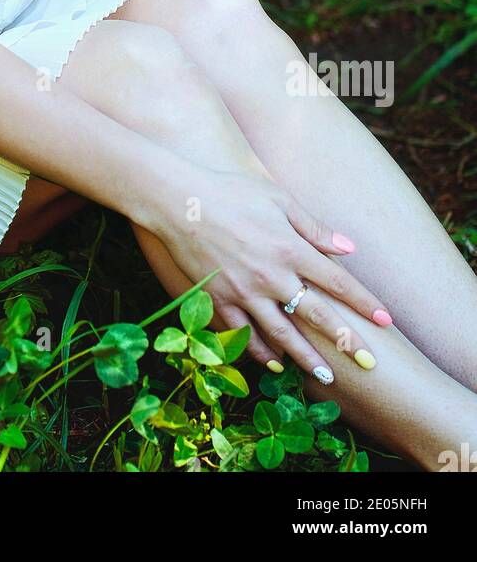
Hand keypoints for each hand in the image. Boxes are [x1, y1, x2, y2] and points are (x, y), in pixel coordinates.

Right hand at [152, 159, 388, 380]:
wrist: (180, 200)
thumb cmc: (231, 191)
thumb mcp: (278, 198)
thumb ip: (313, 227)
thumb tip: (348, 248)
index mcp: (289, 248)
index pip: (336, 281)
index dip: (363, 301)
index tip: (386, 319)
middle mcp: (271, 275)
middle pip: (317, 315)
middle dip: (347, 341)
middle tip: (370, 364)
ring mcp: (244, 291)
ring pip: (282, 334)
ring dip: (306, 357)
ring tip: (326, 376)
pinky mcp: (218, 299)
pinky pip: (243, 333)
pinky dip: (259, 351)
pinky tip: (273, 364)